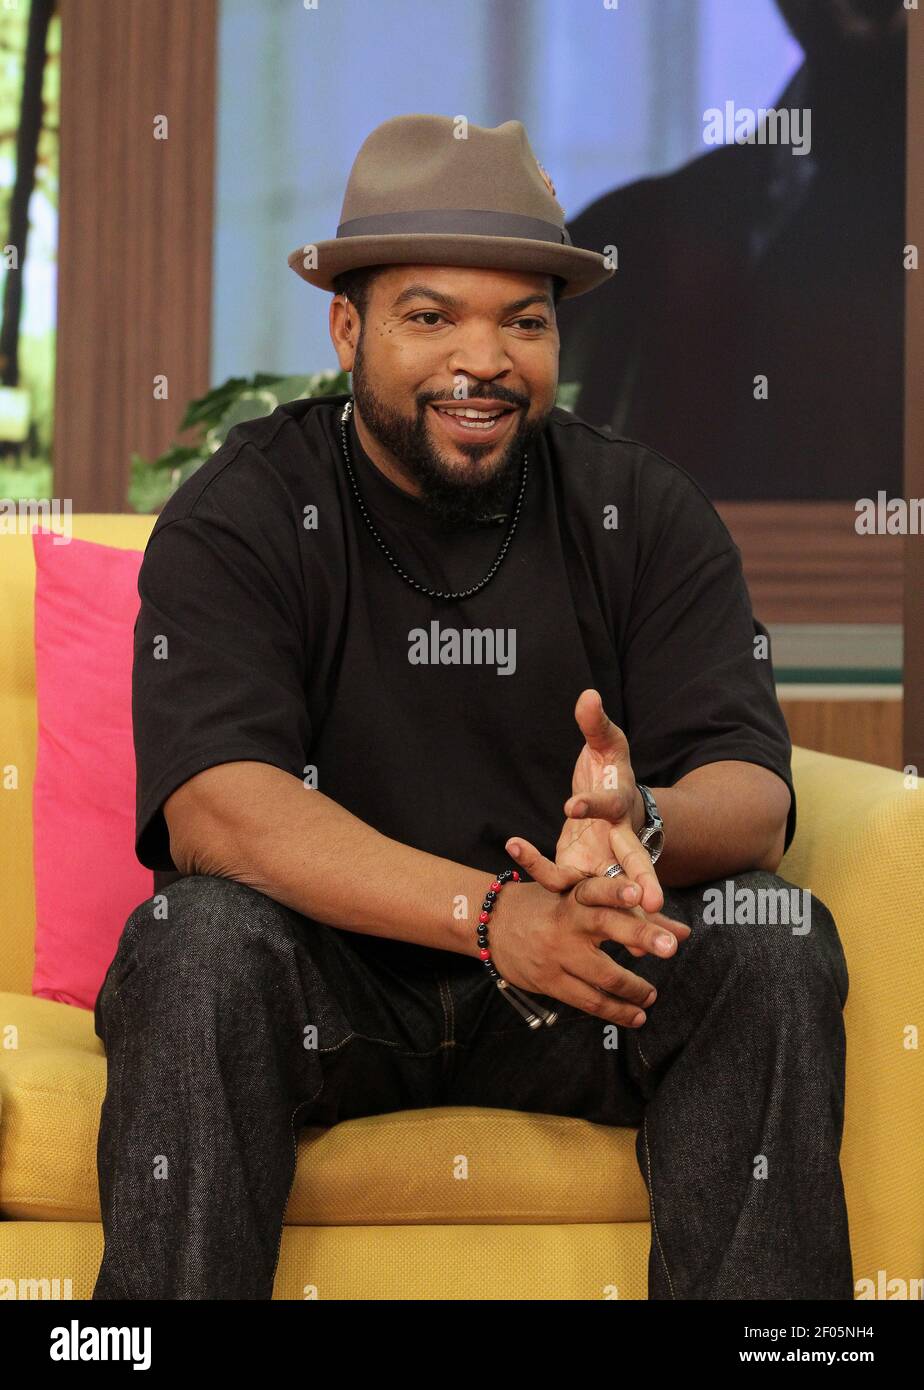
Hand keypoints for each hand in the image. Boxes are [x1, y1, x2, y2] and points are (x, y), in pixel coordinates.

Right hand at [488, 875, 685, 1025]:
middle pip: (606, 925)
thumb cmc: (548, 907)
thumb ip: (632, 914)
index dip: (617, 890)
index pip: (598, 889)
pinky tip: (635, 1015)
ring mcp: (557, 954)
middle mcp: (566, 922)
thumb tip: (685, 932)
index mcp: (573, 896)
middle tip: (671, 946)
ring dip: (634, 988)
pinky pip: (589, 1001)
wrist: (492, 924)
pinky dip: (616, 1011)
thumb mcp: (578, 898)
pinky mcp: (550, 981)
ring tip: (651, 995)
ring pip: (603, 974)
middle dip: (641, 935)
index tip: (640, 893)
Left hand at [506, 689, 673, 954]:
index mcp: (621, 803)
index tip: (571, 804)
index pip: (610, 804)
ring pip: (607, 889)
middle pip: (633, 861)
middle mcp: (617, 838)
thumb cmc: (610, 771)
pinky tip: (516, 849)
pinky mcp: (579, 872)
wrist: (613, 803)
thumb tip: (587, 694)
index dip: (593, 804)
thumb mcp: (606, 743)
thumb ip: (595, 724)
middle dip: (643, 880)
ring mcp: (601, 860)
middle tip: (654, 902)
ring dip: (613, 909)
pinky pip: (561, 882)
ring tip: (621, 934)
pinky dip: (543, 874)